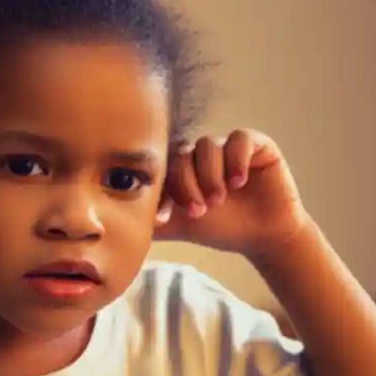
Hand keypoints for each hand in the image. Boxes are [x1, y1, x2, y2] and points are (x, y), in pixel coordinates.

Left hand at [154, 128, 310, 258]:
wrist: (262, 237)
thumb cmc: (220, 228)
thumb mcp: (179, 226)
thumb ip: (150, 221)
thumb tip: (113, 227)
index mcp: (181, 168)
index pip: (163, 166)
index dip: (164, 190)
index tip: (166, 217)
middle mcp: (201, 154)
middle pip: (182, 155)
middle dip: (186, 184)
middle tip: (198, 210)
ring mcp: (227, 147)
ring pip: (207, 146)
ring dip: (210, 175)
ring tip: (219, 199)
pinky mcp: (256, 145)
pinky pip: (240, 138)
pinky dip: (236, 159)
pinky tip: (239, 181)